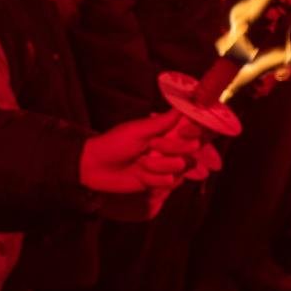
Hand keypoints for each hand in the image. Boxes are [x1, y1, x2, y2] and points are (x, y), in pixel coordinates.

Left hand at [78, 111, 199, 219]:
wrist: (96, 167)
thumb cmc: (114, 143)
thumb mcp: (136, 130)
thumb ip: (161, 123)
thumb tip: (181, 108)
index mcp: (164, 131)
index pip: (192, 131)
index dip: (194, 132)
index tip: (185, 133)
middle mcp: (170, 148)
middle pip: (191, 150)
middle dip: (172, 148)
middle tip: (152, 146)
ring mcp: (166, 166)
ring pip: (181, 167)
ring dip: (159, 166)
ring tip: (140, 163)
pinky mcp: (159, 182)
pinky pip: (170, 182)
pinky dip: (154, 179)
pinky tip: (140, 176)